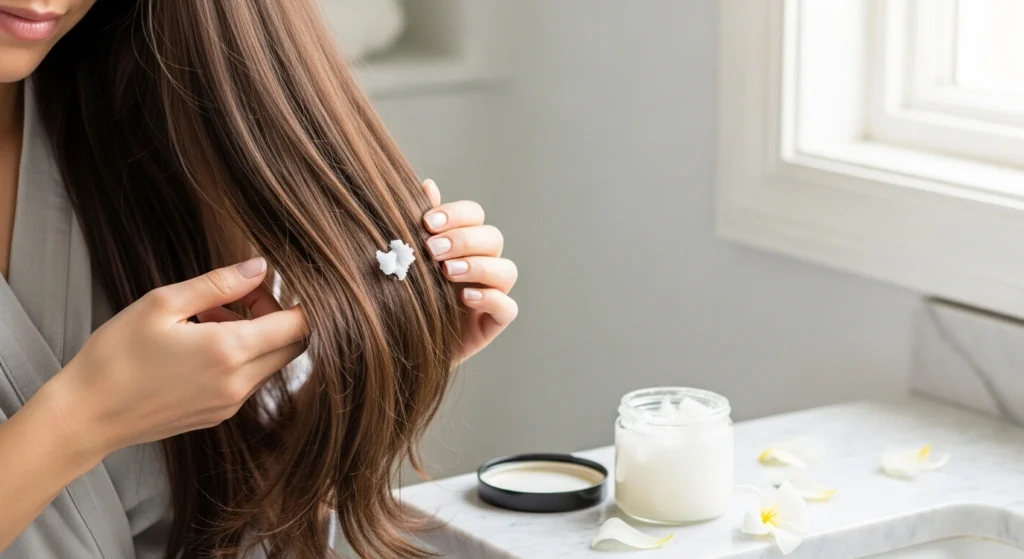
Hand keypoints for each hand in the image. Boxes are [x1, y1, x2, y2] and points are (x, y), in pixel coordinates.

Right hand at [51, 257, 306, 458]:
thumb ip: (219, 283)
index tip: (266, 286)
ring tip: (209, 319)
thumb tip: (260, 267)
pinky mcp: (218, 416)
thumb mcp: (163, 303)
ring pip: (271, 364)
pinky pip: (248, 382)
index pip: (299, 326)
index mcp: (230, 351)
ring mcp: (230, 404)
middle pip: (293, 346)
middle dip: (278, 318)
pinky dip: (240, 359)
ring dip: (256, 338)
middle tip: (239, 298)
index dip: (295, 301)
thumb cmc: (116, 355)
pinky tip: (201, 346)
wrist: (86, 416)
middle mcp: (239, 383)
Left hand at [420, 179, 517, 364]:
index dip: (457, 214)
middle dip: (463, 240)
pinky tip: (464, 298)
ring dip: (478, 266)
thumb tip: (428, 185)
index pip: (475, 215)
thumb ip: (418, 225)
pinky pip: (508, 307)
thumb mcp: (407, 258)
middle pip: (492, 238)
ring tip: (447, 273)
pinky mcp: (493, 322)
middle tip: (432, 249)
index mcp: (463, 242)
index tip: (427, 223)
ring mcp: (492, 293)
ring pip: (506, 270)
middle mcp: (482, 264)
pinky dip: (491, 299)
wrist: (395, 342)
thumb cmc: (404, 294)